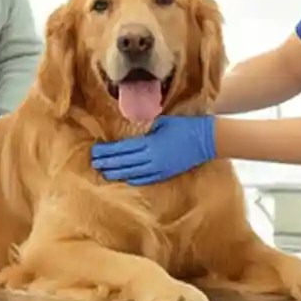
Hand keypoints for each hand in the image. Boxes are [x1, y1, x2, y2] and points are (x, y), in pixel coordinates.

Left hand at [91, 116, 216, 185]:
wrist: (207, 140)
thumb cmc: (186, 126)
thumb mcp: (164, 121)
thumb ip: (147, 126)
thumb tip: (134, 127)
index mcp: (150, 143)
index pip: (122, 149)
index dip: (107, 152)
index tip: (95, 152)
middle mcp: (152, 158)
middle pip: (124, 162)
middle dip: (108, 163)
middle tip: (94, 164)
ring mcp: (159, 168)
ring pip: (133, 173)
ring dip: (117, 173)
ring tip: (105, 173)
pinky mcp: (166, 173)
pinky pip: (146, 179)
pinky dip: (134, 179)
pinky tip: (126, 179)